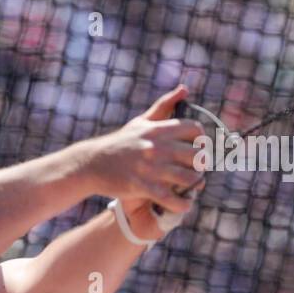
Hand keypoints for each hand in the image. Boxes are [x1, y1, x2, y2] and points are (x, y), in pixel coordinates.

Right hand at [81, 85, 205, 211]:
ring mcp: (151, 167)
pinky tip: (183, 203)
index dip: (201, 139)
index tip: (196, 148)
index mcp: (158, 129)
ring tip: (190, 186)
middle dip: (201, 164)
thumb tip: (185, 88)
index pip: (195, 129)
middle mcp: (157, 146)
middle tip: (195, 170)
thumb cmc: (121, 142)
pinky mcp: (143, 186)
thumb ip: (165, 105)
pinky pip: (172, 198)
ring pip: (189, 178)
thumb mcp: (141, 121)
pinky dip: (183, 204)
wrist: (92, 163)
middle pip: (197, 155)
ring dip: (194, 185)